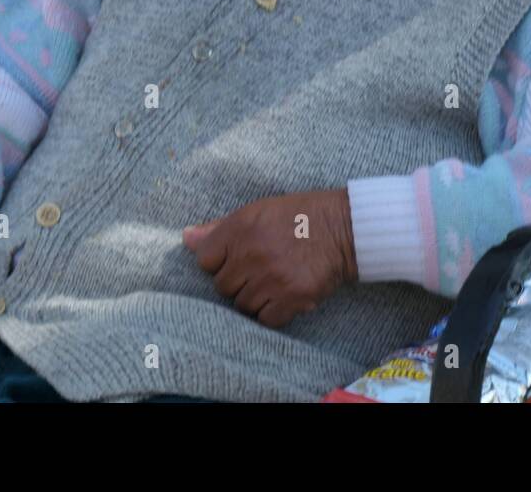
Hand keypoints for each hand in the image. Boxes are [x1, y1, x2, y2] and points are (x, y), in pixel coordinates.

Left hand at [182, 188, 358, 328]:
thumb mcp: (257, 211)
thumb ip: (220, 229)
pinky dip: (274, 312)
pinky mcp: (293, 297)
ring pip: (243, 305)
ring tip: (274, 282)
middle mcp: (252, 253)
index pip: (205, 260)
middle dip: (238, 281)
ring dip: (256, 298)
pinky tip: (285, 296)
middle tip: (260, 270)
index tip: (236, 259)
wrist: (344, 227)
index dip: (219, 262)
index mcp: (240, 227)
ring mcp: (272, 277)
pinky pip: (266, 319)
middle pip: (222, 287)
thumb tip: (187, 238)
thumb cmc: (298, 216)